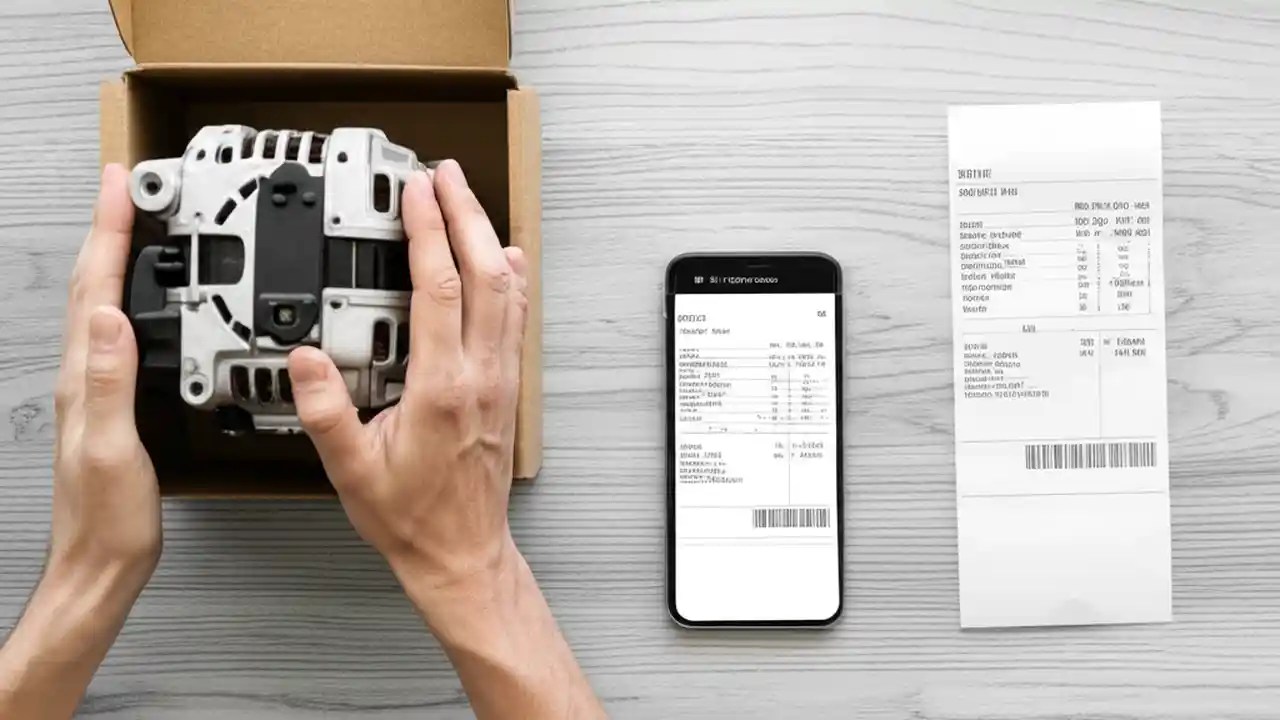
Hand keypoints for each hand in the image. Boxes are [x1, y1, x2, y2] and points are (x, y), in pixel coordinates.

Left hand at [50, 163, 159, 595]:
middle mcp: (83, 377)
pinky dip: (126, 301)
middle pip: (94, 287)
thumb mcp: (112, 446)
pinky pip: (116, 335)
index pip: (97, 290)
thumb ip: (109, 379)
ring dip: (115, 259)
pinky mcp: (109, 405)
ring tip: (130, 226)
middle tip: (127, 188)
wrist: (101, 563)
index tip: (122, 186)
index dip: (110, 232)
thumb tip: (108, 315)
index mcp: (84, 379)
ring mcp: (93, 390)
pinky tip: (137, 303)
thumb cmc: (108, 518)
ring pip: (102, 306)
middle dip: (110, 229)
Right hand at [287, 161, 602, 718]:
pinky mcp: (507, 387)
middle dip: (467, 214)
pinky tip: (504, 262)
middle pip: (486, 273)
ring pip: (509, 291)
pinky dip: (510, 278)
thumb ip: (327, 412)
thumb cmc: (414, 517)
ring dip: (489, 238)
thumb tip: (306, 359)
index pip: (439, 288)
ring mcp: (501, 379)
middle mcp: (481, 375)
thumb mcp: (352, 470)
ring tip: (470, 201)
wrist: (462, 552)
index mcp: (443, 387)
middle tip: (448, 176)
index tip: (416, 194)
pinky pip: (515, 318)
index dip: (428, 231)